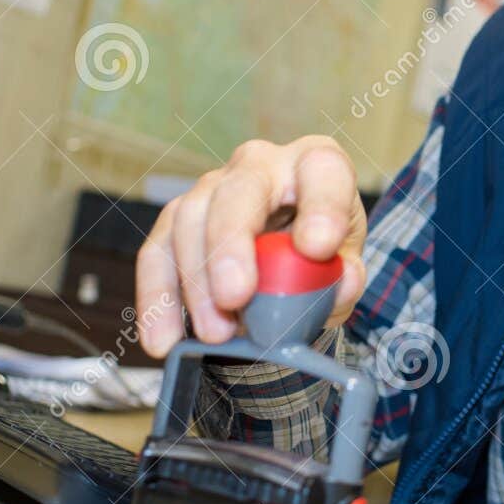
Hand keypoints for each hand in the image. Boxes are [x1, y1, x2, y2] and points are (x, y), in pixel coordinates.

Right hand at [137, 136, 368, 355]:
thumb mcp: (346, 262)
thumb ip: (346, 276)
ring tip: (215, 334)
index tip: (318, 248)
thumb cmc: (322, 250)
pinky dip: (158, 300)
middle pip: (239, 191)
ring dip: (196, 283)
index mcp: (316, 165)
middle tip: (234, 297)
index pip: (321, 171)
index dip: (321, 207)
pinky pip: (157, 253)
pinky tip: (164, 338)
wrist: (292, 251)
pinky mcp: (177, 218)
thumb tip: (338, 286)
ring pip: (190, 220)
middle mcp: (260, 165)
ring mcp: (213, 188)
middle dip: (231, 244)